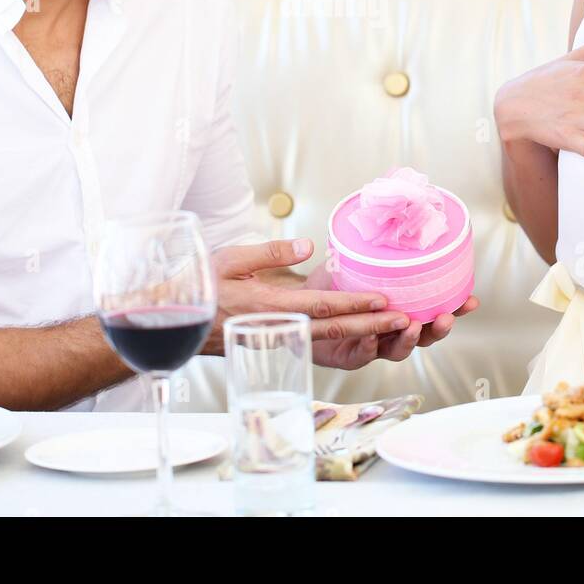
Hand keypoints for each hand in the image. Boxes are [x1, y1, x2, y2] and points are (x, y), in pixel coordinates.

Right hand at [206, 239, 410, 356]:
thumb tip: (308, 244)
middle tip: (406, 320)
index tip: (384, 301)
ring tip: (394, 326)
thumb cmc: (203, 287)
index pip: (322, 305)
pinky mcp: (278, 339)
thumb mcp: (233, 258)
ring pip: (330, 337)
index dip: (355, 304)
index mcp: (271, 305)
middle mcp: (281, 325)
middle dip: (373, 325)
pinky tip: (363, 327)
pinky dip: (344, 335)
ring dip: (364, 333)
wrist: (178, 323)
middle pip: (335, 327)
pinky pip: (317, 339)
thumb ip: (273, 251)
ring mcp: (280, 336)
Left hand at [306, 261, 481, 369]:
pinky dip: (368, 346)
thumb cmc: (330, 281)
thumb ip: (376, 247)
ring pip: (397, 349)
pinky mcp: (348, 355)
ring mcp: (371, 344)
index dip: (455, 308)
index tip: (472, 301)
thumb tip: (395, 215)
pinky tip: (370, 335)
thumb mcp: (356, 259)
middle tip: (445, 318)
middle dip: (438, 329)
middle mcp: (390, 329)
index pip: (433, 310)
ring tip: (411, 325)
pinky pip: (362, 355)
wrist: (296, 300)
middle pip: (423, 336)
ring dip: (408, 340)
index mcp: (399, 307)